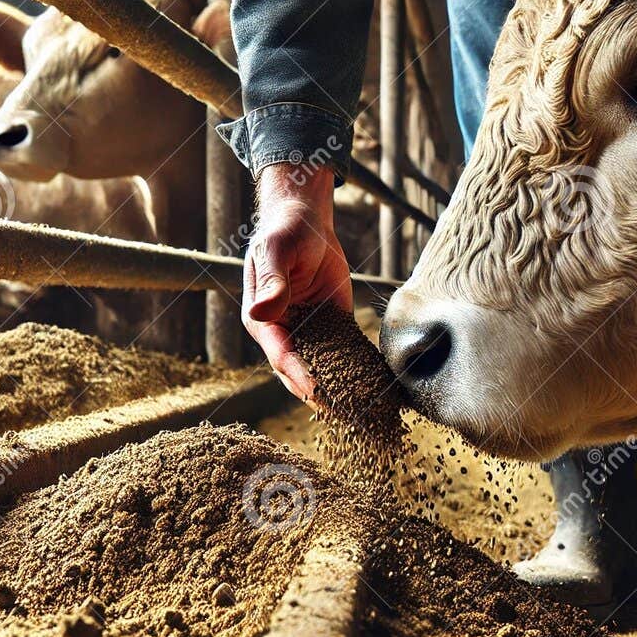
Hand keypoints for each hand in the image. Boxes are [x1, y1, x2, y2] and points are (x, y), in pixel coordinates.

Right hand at [243, 163, 352, 402]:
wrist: (305, 221)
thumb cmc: (285, 232)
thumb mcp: (277, 253)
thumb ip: (272, 282)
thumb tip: (261, 312)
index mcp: (262, 320)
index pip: (280, 355)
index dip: (297, 374)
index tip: (315, 391)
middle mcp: (282, 333)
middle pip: (300, 371)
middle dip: (320, 394)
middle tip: (344, 415)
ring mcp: (306, 332)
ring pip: (321, 368)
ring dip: (339, 389)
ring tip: (362, 412)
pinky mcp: (329, 326)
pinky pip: (341, 352)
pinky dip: (355, 369)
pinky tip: (375, 386)